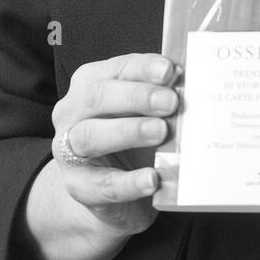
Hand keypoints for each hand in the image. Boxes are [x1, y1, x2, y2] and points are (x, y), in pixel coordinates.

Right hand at [51, 53, 178, 238]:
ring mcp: (68, 150)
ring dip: (128, 131)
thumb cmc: (132, 141)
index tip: (170, 71)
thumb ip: (161, 98)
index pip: (117, 69)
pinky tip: (152, 179)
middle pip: (98, 97)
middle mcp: (72, 112)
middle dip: (137, 97)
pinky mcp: (78, 187)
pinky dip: (128, 182)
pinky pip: (100, 185)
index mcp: (90, 84)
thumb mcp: (145, 114)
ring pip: (89, 136)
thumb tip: (191, 86)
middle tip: (171, 102)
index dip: (143, 68)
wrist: (112, 191)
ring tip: (161, 132)